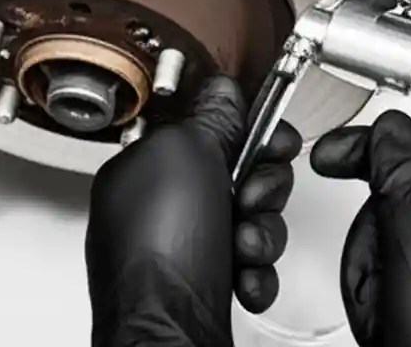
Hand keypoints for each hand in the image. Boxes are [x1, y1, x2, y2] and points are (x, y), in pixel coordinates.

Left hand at [85, 76, 301, 346]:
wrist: (167, 336)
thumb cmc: (160, 255)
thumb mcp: (185, 154)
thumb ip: (209, 117)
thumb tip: (223, 88)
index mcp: (143, 168)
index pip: (203, 128)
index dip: (244, 130)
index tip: (267, 138)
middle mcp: (159, 208)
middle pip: (237, 174)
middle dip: (260, 186)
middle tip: (251, 197)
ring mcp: (183, 248)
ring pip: (250, 220)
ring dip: (262, 231)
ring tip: (245, 246)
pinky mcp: (206, 285)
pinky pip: (250, 264)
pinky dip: (256, 271)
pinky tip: (243, 277)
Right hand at [311, 110, 410, 346]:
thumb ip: (404, 164)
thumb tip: (389, 126)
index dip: (369, 148)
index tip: (328, 155)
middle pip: (393, 205)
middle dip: (370, 235)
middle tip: (382, 263)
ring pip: (381, 252)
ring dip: (369, 276)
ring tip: (389, 307)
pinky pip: (385, 293)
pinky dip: (375, 309)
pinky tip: (388, 328)